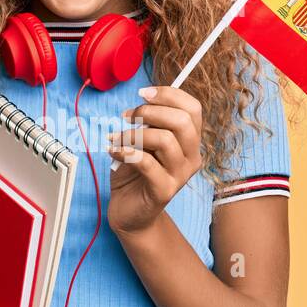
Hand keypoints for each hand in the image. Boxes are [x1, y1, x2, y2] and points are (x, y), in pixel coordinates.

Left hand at [106, 85, 203, 235]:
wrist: (129, 212)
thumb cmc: (134, 174)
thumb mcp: (142, 142)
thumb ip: (148, 124)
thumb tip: (142, 105)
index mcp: (190, 142)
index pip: (193, 109)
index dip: (169, 95)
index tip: (143, 94)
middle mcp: (192, 158)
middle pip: (183, 122)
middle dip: (150, 112)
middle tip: (127, 117)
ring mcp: (180, 176)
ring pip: (166, 140)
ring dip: (134, 134)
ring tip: (116, 138)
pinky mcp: (164, 191)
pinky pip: (147, 163)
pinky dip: (126, 152)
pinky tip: (113, 151)